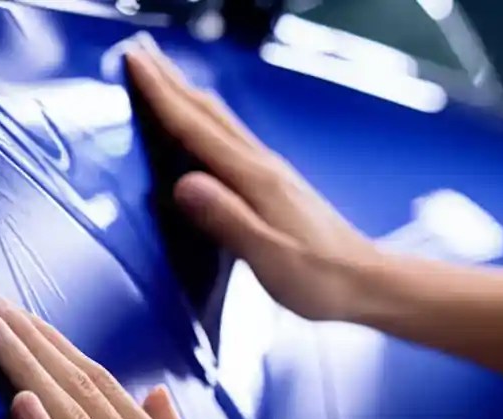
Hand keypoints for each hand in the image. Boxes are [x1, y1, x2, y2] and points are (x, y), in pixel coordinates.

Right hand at [125, 45, 381, 321]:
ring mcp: (270, 171)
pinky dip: (204, 120)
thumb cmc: (321, 278)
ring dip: (186, 95)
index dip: (161, 95)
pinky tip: (200, 125)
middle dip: (170, 81)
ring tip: (161, 76)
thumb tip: (183, 184)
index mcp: (255, 179)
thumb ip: (227, 220)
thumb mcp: (271, 258)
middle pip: (208, 112)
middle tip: (137, 54)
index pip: (197, 129)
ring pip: (219, 120)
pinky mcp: (273, 183)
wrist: (368, 282)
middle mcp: (262, 165)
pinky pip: (229, 139)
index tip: (134, 62)